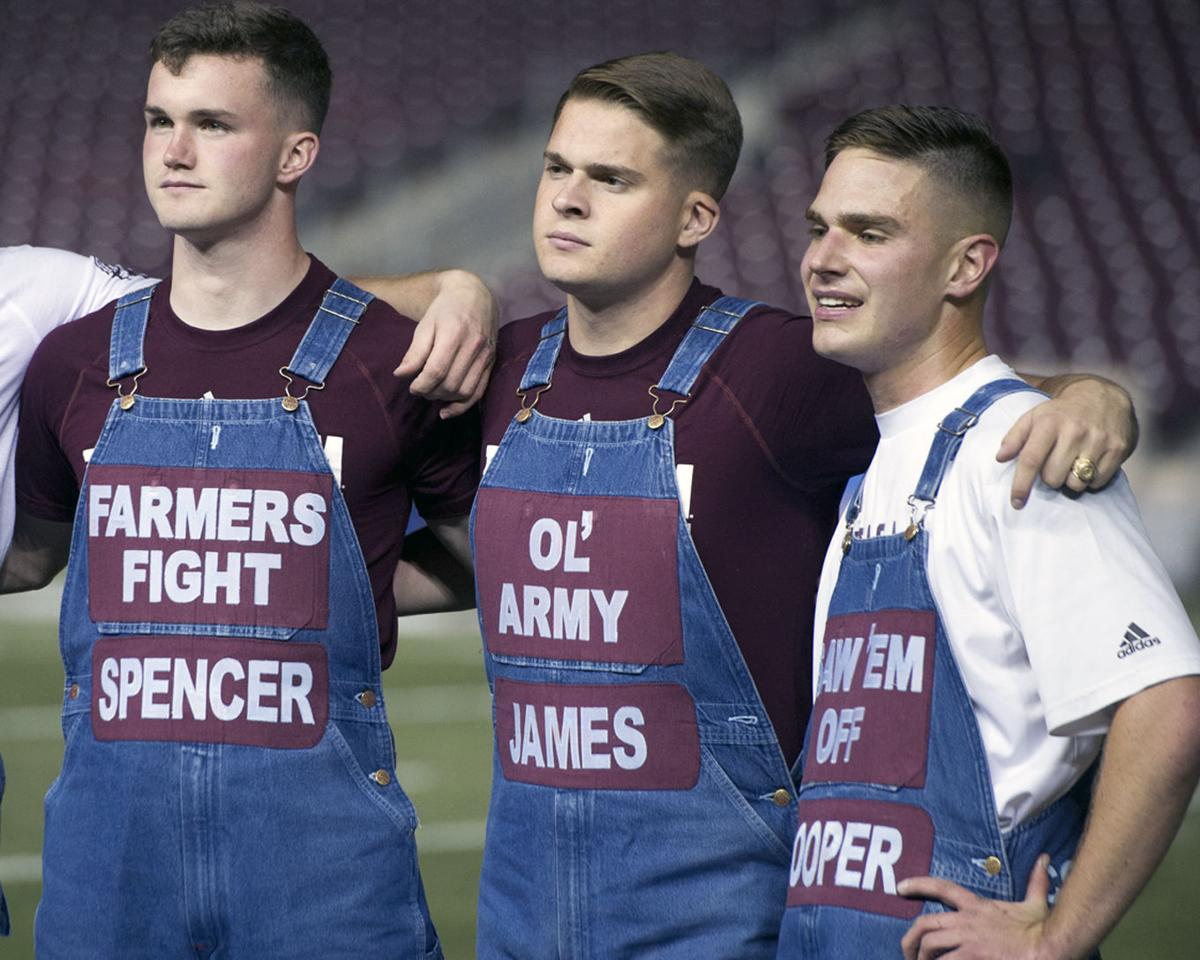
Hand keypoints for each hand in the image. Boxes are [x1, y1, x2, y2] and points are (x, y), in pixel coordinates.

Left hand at [394, 269, 497, 417]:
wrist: (474, 295)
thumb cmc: (445, 309)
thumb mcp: (425, 325)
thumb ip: (415, 351)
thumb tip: (400, 375)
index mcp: (454, 333)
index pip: (437, 370)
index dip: (421, 385)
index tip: (412, 387)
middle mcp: (474, 346)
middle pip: (450, 383)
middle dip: (431, 393)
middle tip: (420, 389)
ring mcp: (486, 356)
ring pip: (465, 391)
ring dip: (445, 399)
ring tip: (433, 394)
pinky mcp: (491, 363)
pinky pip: (479, 392)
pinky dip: (463, 406)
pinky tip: (448, 410)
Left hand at [898, 856, 1052, 959]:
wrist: (1048, 948)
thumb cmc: (1042, 930)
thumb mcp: (1036, 903)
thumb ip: (1036, 882)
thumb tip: (1044, 859)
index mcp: (978, 906)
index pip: (943, 888)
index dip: (918, 885)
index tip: (899, 887)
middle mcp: (967, 920)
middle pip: (926, 923)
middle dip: (910, 938)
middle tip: (906, 951)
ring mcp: (967, 939)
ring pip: (929, 944)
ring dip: (920, 957)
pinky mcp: (972, 956)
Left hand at [997, 375, 1136, 507]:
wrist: (1103, 396)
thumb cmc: (1062, 412)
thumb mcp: (1034, 417)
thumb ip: (1014, 437)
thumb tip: (1000, 458)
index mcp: (1050, 423)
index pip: (1031, 459)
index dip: (1021, 484)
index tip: (1016, 502)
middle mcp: (1075, 431)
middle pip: (1053, 478)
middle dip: (1049, 478)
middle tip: (1054, 464)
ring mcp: (1098, 440)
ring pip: (1076, 484)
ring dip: (1070, 481)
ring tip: (1072, 463)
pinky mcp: (1118, 449)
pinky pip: (1097, 482)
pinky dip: (1090, 480)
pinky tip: (1089, 463)